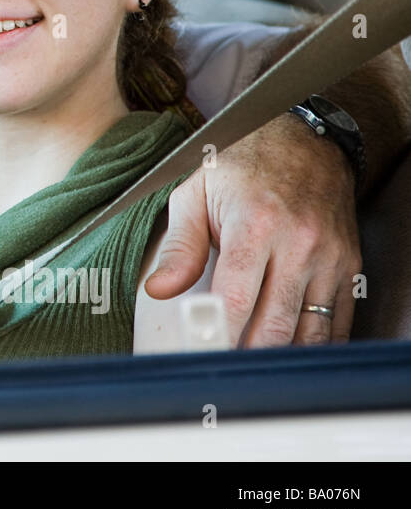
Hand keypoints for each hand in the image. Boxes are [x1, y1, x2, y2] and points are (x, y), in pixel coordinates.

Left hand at [144, 113, 361, 346]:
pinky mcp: (348, 266)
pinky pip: (338, 321)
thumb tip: (158, 290)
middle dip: (247, 353)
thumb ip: (178, 246)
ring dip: (280, 354)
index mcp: (254, 225)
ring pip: (310, 331)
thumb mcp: (195, 193)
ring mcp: (328, 257)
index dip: (218, 336)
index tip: (200, 355)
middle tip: (222, 367)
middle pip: (275, 325)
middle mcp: (298, 244)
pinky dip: (315, 344)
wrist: (305, 140)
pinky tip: (290, 350)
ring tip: (251, 363)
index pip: (236, 300)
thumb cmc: (241, 166)